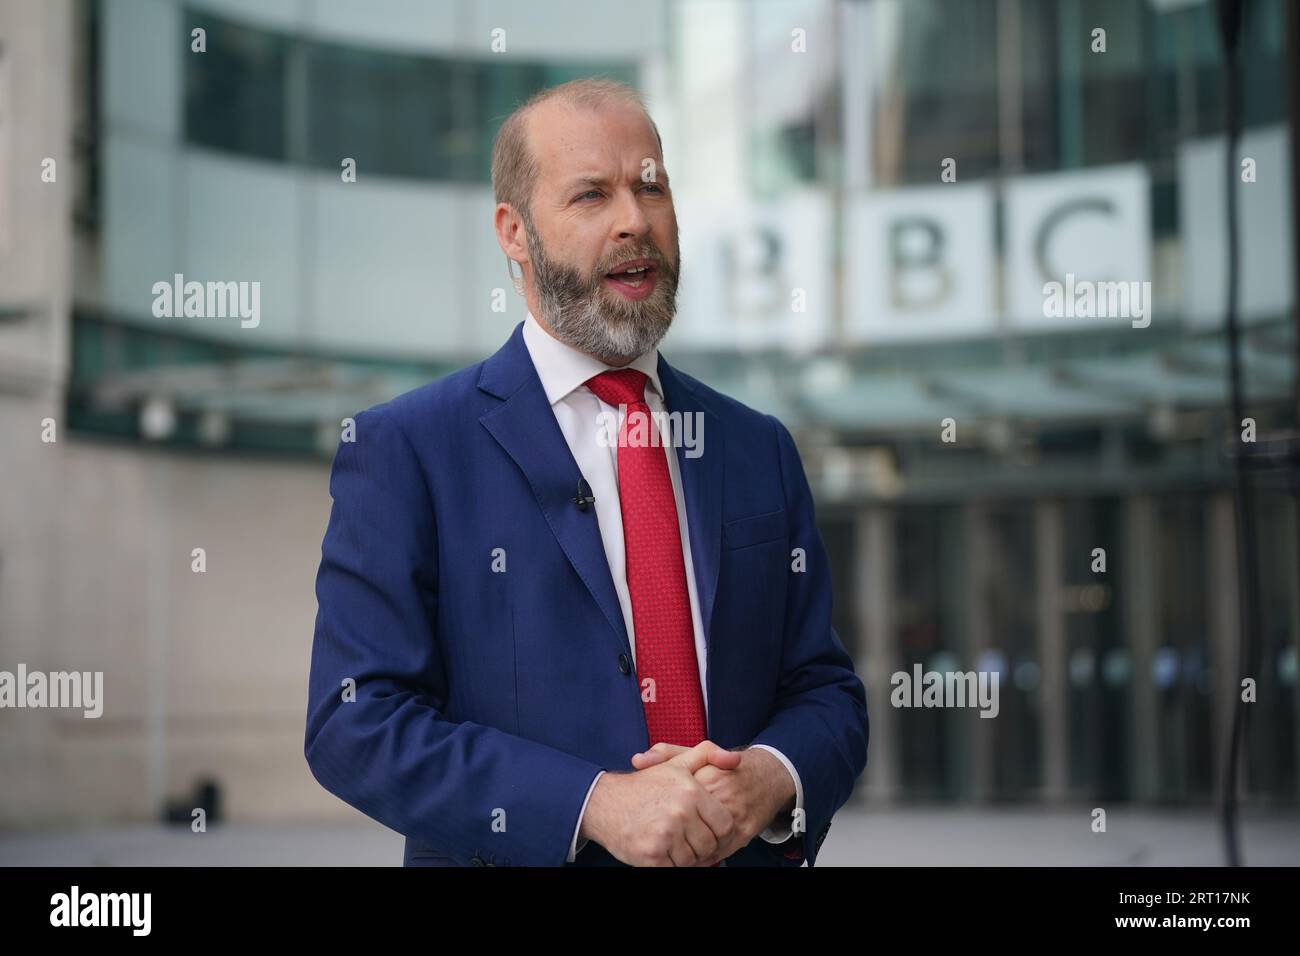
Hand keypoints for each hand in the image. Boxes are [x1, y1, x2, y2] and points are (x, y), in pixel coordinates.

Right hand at [579, 740, 740, 865]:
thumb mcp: (677, 763)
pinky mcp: (651, 854)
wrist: (605, 803)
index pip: (725, 825)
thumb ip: (709, 754)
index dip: (719, 833)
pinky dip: (670, 865)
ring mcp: (665, 835)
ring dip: (685, 857)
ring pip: (693, 860)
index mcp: (691, 792)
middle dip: (701, 846)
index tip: (708, 832)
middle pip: (709, 846)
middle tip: (686, 839)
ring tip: (672, 843)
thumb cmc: (645, 785)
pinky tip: (661, 851)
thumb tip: (734, 759)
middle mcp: (680, 812)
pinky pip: (675, 869)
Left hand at [631, 743, 795, 863]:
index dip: (661, 814)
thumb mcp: (696, 755)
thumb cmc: (725, 767)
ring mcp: (735, 814)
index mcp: (706, 775)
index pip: (676, 800)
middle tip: (659, 841)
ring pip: (703, 842)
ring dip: (688, 851)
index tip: (650, 821)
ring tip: (675, 851)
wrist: (767, 775)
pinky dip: (705, 857)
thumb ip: (666, 754)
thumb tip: (636, 760)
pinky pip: (720, 851)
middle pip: (688, 824)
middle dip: (673, 836)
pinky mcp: (745, 831)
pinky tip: (695, 856)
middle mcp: (721, 794)